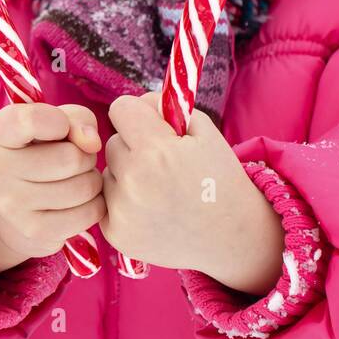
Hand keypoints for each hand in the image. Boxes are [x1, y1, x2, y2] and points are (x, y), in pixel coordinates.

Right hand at [0, 102, 105, 264]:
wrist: (14, 205)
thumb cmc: (40, 150)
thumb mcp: (53, 123)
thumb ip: (76, 119)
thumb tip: (92, 143)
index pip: (31, 120)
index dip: (59, 121)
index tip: (60, 127)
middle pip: (71, 158)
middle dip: (85, 155)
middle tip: (74, 159)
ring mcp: (11, 206)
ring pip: (84, 186)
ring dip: (91, 180)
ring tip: (75, 178)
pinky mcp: (34, 231)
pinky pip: (89, 212)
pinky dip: (95, 203)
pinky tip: (79, 200)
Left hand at [99, 92, 284, 292]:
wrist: (230, 235)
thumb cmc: (219, 178)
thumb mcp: (205, 132)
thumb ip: (168, 107)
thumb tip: (138, 102)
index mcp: (155, 149)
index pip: (120, 108)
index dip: (137, 113)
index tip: (151, 125)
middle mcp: (133, 180)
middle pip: (113, 143)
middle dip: (134, 146)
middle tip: (164, 164)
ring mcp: (121, 211)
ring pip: (108, 173)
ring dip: (126, 175)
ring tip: (159, 190)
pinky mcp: (115, 234)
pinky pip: (107, 202)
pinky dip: (124, 202)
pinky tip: (152, 209)